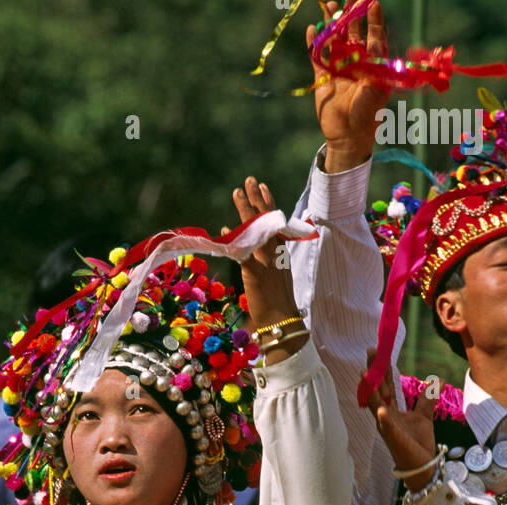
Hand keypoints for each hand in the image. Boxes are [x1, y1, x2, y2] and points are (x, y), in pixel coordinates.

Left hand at [230, 176, 301, 336]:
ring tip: (237, 192)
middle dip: (256, 199)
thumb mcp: (275, 276)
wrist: (281, 321)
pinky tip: (225, 230)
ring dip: (245, 211)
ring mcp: (266, 263)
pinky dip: (234, 242)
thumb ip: (266, 259)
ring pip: (255, 231)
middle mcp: (275, 253)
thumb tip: (251, 248)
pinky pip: (243, 255)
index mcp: (281, 253)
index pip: (275, 222)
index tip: (263, 187)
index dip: (268, 204)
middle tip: (249, 180)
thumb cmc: (277, 303)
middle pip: (266, 220)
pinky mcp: (255, 275)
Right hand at [306, 0, 386, 172]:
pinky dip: (314, 43)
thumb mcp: (376, 90)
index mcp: (372, 63)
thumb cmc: (367, 116)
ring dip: (332, 23)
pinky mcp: (323, 77)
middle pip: (353, 32)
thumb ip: (376, 65)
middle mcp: (356, 62)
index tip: (372, 2)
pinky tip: (313, 29)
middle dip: (350, 14)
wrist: (347, 137)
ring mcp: (339, 68)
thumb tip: (376, 41)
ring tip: (329, 5)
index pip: (374, 35)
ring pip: (334, 40)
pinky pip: (317, 56)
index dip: (373, 19)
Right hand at [362, 351, 437, 481]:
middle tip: (370, 351)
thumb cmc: (418, 442)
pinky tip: (380, 410)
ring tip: (364, 374)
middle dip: (373, 371)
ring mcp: (387, 428)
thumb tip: (437, 380)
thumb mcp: (424, 415)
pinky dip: (383, 419)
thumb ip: (427, 398)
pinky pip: (387, 427)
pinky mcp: (394, 439)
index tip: (378, 350)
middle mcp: (385, 417)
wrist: (422, 466)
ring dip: (370, 390)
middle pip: (377, 390)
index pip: (385, 385)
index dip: (382, 368)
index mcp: (391, 410)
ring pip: (376, 405)